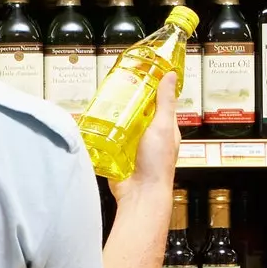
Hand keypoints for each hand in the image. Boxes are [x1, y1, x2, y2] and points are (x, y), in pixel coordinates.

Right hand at [110, 73, 178, 203]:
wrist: (140, 194)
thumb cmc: (157, 164)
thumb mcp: (162, 127)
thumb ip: (165, 102)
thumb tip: (170, 76)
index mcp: (164, 128)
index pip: (158, 102)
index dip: (149, 88)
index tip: (138, 73)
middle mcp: (148, 135)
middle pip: (136, 111)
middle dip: (126, 101)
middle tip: (114, 86)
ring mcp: (133, 145)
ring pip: (121, 124)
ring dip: (113, 116)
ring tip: (102, 102)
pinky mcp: (118, 154)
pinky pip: (109, 139)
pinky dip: (103, 131)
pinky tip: (95, 123)